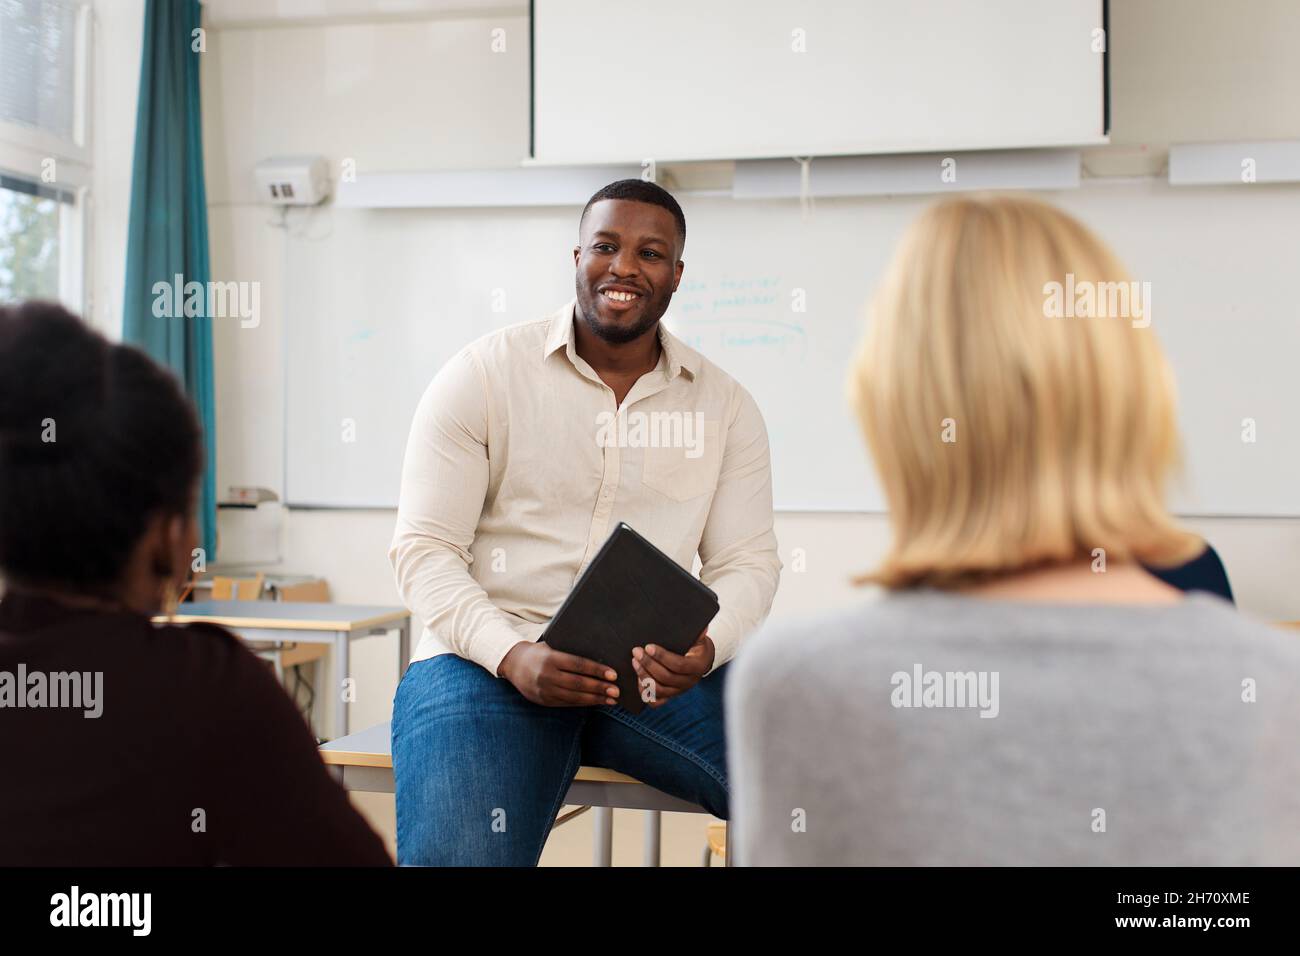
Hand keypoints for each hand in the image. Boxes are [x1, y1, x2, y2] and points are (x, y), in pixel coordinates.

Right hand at [497, 641, 619, 706]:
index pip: (579, 665)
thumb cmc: (540, 651)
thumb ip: (571, 650)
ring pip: (575, 697)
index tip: (613, 674)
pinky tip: (596, 702)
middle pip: (579, 683)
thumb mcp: (553, 645)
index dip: (597, 671)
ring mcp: (545, 690)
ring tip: (611, 699)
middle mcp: (547, 675)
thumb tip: (601, 653)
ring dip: (595, 699)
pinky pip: (568, 703)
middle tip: (617, 690)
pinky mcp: (544, 700)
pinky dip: (584, 703)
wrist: (513, 663)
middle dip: (600, 688)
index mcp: (551, 658)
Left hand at [631, 630, 713, 708]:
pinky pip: (656, 702)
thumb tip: (700, 628)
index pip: (678, 665)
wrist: (701, 660)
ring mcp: (679, 691)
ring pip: (659, 690)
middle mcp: (689, 682)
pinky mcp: (670, 696)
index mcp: (697, 667)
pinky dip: (645, 693)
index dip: (662, 657)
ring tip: (635, 662)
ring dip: (644, 676)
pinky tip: (638, 679)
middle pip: (666, 678)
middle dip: (649, 664)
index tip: (648, 647)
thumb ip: (698, 633)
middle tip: (637, 652)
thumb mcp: (699, 638)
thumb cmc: (697, 646)